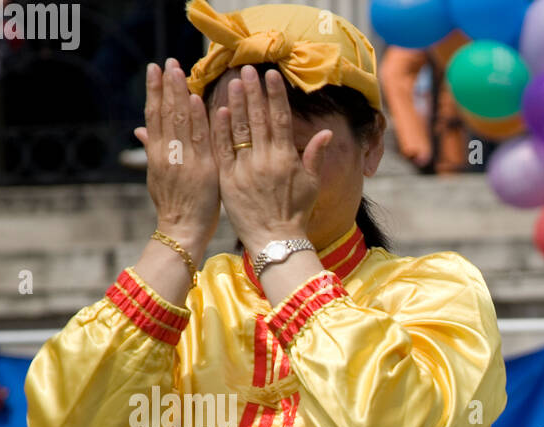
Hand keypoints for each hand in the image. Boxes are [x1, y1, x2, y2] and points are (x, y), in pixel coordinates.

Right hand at [136, 59, 218, 253]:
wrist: (182, 231)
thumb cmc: (174, 206)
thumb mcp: (157, 177)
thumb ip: (152, 151)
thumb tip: (138, 130)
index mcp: (156, 153)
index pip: (154, 114)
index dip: (154, 90)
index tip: (155, 69)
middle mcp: (167, 153)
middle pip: (165, 112)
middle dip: (167, 85)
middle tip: (169, 61)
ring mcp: (184, 160)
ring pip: (180, 121)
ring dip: (180, 94)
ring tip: (180, 71)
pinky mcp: (202, 169)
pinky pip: (200, 140)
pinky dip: (198, 118)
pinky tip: (197, 99)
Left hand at [211, 65, 329, 254]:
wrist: (276, 241)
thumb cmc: (296, 214)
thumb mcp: (311, 185)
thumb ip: (314, 156)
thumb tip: (326, 133)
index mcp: (286, 159)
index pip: (281, 119)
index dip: (276, 95)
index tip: (271, 76)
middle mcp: (266, 160)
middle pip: (258, 119)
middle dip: (253, 92)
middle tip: (247, 69)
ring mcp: (245, 169)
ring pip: (239, 129)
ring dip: (236, 104)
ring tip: (233, 82)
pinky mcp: (228, 179)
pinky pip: (223, 149)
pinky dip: (220, 129)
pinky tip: (217, 110)